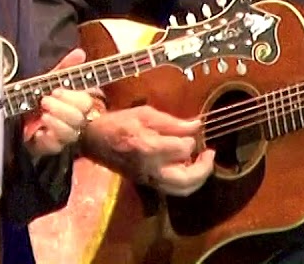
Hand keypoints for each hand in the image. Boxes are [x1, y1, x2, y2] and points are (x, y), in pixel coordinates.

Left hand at [23, 48, 97, 157]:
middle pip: (80, 118)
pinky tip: (39, 131)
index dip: (73, 97)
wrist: (14, 115)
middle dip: (63, 108)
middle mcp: (73, 121)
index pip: (86, 102)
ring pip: (71, 133)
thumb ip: (65, 68)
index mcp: (75, 103)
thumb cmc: (35, 97)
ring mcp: (63, 136)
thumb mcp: (47, 80)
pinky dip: (47, 137)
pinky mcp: (52, 147)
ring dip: (57, 122)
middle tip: (46, 101)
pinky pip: (55, 146)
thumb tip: (80, 53)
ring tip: (43, 114)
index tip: (56, 90)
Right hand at [81, 105, 214, 196]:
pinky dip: (185, 182)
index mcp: (149, 148)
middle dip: (204, 168)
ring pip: (182, 190)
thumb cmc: (118, 123)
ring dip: (198, 178)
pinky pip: (172, 189)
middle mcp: (151, 169)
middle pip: (188, 179)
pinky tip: (186, 167)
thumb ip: (172, 122)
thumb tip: (196, 125)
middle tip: (210, 153)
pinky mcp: (147, 183)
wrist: (94, 140)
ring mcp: (148, 179)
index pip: (184, 149)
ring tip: (203, 162)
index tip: (191, 129)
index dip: (191, 138)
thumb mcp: (145, 114)